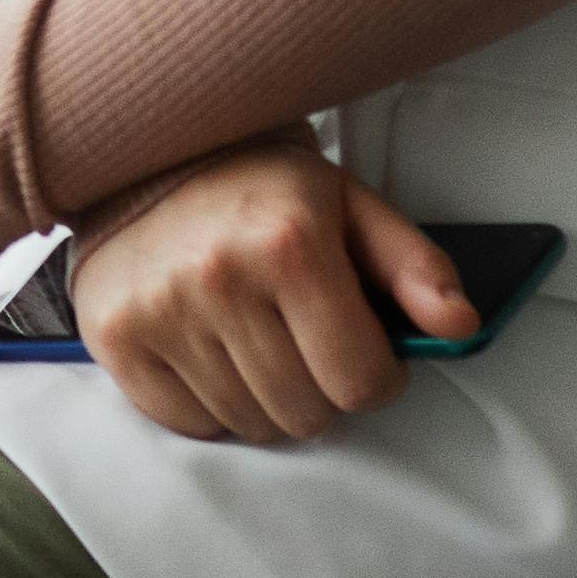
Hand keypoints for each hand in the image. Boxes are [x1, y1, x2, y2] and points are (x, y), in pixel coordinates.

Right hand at [57, 136, 479, 444]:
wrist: (148, 153)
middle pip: (307, 414)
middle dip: (323, 392)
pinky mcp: (115, 338)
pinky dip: (211, 405)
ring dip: (269, 401)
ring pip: (251, 424)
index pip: (360, 381)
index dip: (377, 378)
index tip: (364, 353)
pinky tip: (212, 353)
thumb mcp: (352, 206)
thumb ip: (415, 267)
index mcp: (291, 245)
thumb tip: (462, 327)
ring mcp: (160, 313)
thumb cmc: (263, 188)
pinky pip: (189, 424)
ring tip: (260, 345)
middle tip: (308, 345)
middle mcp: (220, 280)